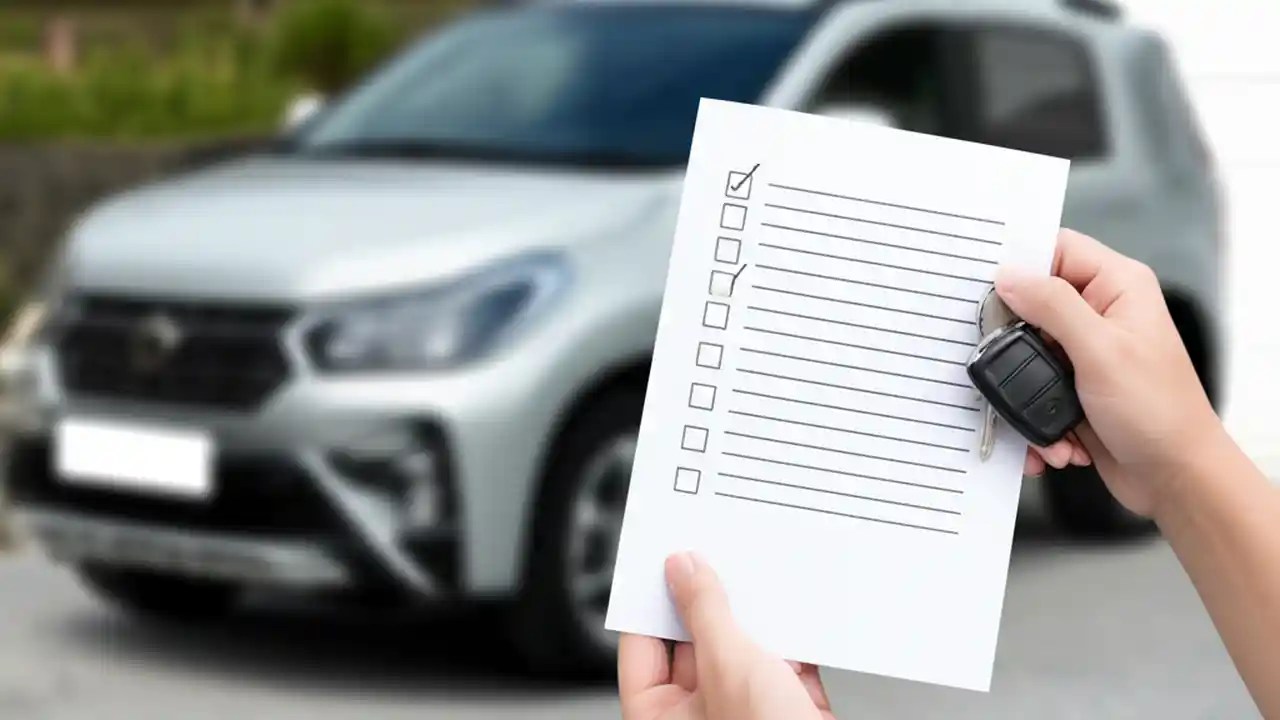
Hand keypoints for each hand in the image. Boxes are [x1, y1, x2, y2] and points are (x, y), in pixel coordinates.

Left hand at [619, 553, 835, 719]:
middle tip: (715, 560)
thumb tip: (683, 570)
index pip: (642, 646)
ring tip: (759, 583)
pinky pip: (781, 662)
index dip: (653, 601)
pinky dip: (791, 638)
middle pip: (693, 643)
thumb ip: (705, 612)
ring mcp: (743, 714)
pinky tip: (796, 613)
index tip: (667, 562)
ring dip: (755, 619)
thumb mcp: (728, 666)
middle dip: (709, 604)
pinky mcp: (786, 709)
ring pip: (740, 649)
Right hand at [996, 229, 1220, 517]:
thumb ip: (1052, 306)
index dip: (1020, 263)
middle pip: (1032, 302)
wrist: (1176, 478)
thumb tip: (1009, 276)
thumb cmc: (1159, 412)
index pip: (1057, 249)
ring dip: (1026, 389)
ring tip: (1043, 415)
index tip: (988, 289)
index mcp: (1117, 287)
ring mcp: (1086, 351)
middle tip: (1003, 360)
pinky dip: (1036, 417)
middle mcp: (1101, 312)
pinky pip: (1034, 389)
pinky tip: (1056, 440)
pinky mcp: (1075, 386)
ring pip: (1027, 351)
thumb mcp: (1101, 351)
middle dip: (1015, 341)